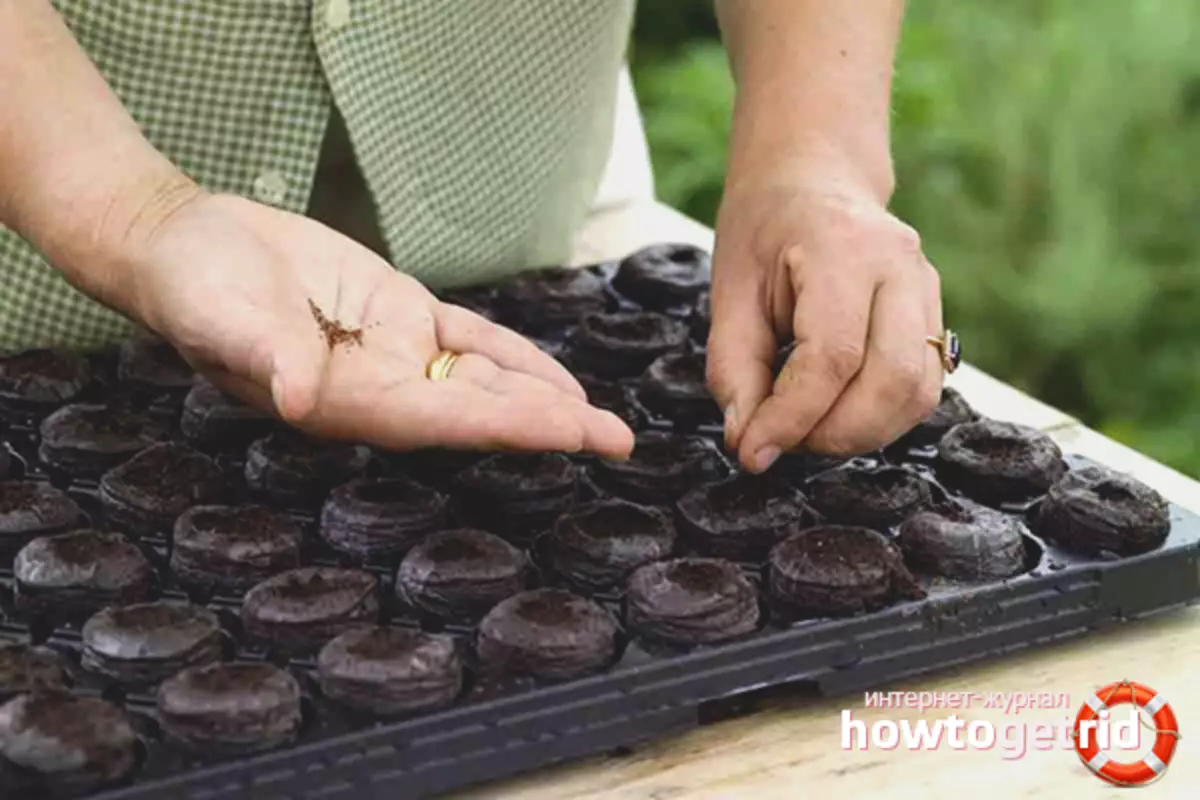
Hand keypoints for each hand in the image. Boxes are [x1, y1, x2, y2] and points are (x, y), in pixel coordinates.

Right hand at [114, 189, 633, 457]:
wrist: (186, 244)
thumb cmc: (192, 285)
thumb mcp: (220, 315)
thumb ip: (264, 355)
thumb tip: (299, 396)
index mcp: (344, 401)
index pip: (440, 418)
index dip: (506, 425)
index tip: (566, 432)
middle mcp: (380, 388)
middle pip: (479, 411)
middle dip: (548, 426)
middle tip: (617, 442)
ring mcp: (394, 354)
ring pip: (484, 380)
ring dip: (545, 399)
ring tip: (606, 424)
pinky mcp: (400, 314)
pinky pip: (469, 340)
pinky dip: (513, 356)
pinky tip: (557, 381)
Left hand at [706, 166, 942, 471]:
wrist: (811, 178)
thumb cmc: (764, 230)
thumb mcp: (729, 293)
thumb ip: (735, 370)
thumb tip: (748, 443)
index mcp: (843, 248)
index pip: (832, 357)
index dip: (792, 417)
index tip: (753, 451)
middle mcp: (900, 266)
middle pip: (890, 380)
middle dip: (833, 433)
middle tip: (782, 440)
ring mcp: (927, 288)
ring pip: (918, 392)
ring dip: (862, 433)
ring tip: (808, 428)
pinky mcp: (935, 314)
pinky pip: (924, 387)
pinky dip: (882, 418)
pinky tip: (837, 414)